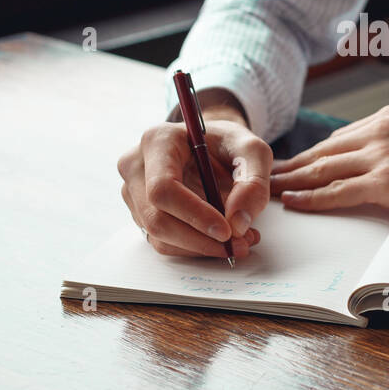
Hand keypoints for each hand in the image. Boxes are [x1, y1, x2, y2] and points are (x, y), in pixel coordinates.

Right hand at [118, 97, 271, 258]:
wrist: (212, 147)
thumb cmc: (227, 144)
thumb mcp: (252, 150)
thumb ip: (254, 182)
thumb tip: (239, 222)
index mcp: (158, 141)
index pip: (163, 188)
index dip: (194, 215)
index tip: (226, 231)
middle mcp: (137, 166)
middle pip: (157, 218)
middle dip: (201, 239)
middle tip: (240, 244)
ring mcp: (134, 192)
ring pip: (160, 236)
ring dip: (201, 247)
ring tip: (239, 242)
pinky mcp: (141, 213)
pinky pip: (164, 242)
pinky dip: (195, 248)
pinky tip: (222, 240)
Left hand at [270, 104, 388, 217]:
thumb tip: (376, 157)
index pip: (339, 138)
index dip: (312, 154)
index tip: (292, 163)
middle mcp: (381, 130)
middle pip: (323, 151)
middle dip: (292, 166)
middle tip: (266, 175)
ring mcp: (383, 156)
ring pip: (323, 170)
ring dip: (292, 182)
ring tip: (269, 190)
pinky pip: (338, 192)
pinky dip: (312, 198)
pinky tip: (294, 203)